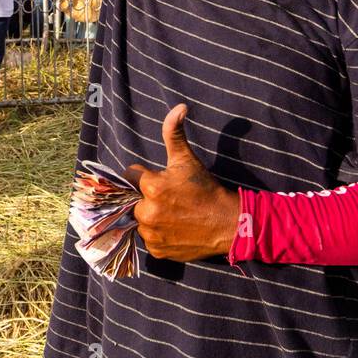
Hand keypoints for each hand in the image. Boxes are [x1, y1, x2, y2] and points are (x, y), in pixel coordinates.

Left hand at [127, 105, 239, 262]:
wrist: (226, 223)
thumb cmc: (205, 188)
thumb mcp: (187, 158)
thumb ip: (174, 132)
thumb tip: (179, 107)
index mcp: (150, 186)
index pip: (131, 176)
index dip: (146, 175)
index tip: (162, 179)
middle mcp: (146, 212)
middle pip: (135, 200)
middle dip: (148, 197)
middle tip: (171, 198)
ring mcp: (151, 233)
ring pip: (140, 220)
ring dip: (152, 216)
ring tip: (174, 213)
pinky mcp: (157, 250)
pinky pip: (149, 239)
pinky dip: (159, 235)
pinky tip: (175, 228)